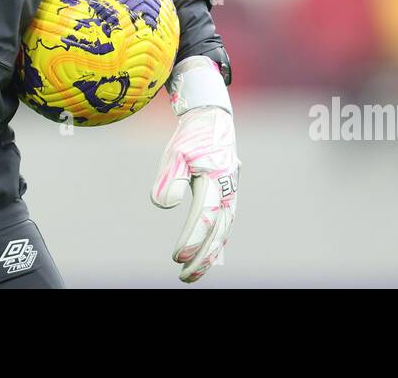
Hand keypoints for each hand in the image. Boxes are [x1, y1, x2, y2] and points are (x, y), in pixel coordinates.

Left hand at [151, 56, 238, 282]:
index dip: (192, 238)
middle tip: (183, 277)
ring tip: (190, 275)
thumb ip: (171, 178)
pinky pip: (225, 224)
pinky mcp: (229, 196)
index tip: (176, 257)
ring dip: (209, 254)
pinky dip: (216, 242)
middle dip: (202, 257)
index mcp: (217, 179)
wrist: (212, 120)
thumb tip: (165, 205)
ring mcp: (232, 194)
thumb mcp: (176, 152)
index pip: (204, 216)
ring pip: (224, 231)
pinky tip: (207, 258)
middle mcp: (229, 190)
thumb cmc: (191, 137)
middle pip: (218, 231)